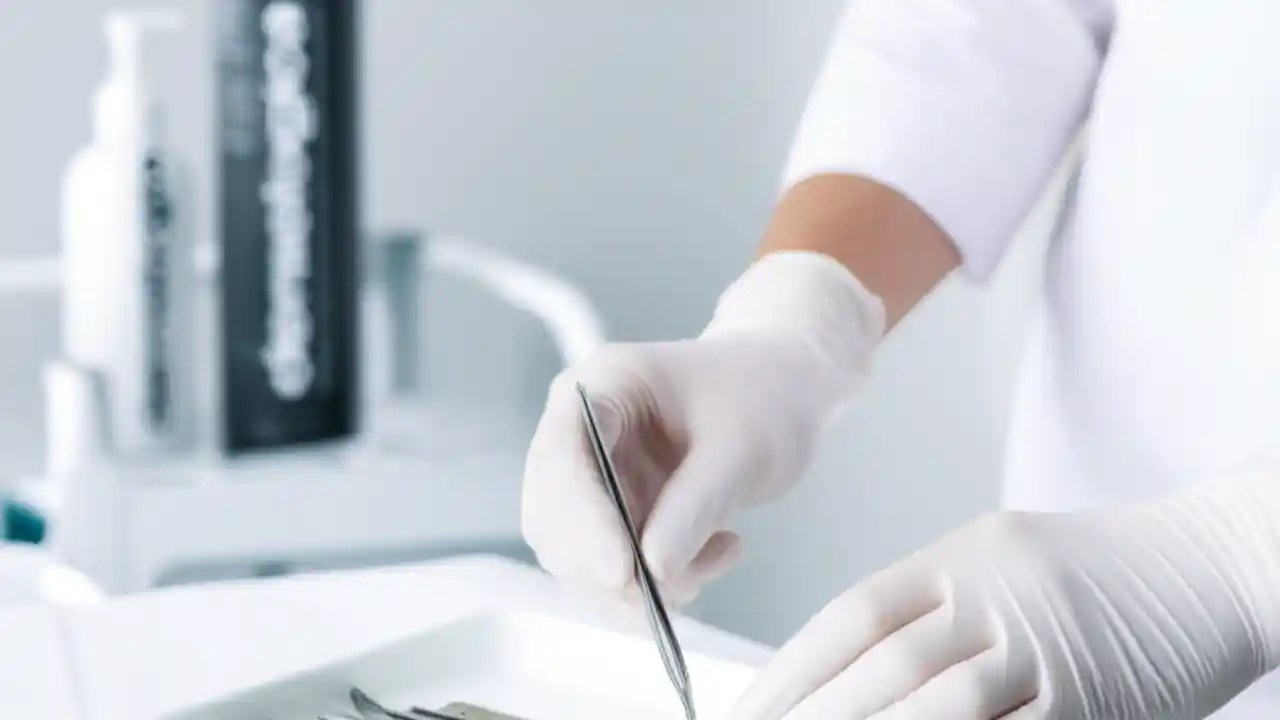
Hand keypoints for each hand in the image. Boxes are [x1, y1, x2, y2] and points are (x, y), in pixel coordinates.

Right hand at [522, 253, 883, 602]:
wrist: (775, 394)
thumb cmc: (761, 400)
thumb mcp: (744, 450)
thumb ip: (697, 505)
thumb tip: (654, 569)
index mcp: (604, 382)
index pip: (563, 451)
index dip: (583, 516)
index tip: (621, 572)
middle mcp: (576, 427)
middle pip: (554, 513)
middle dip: (613, 564)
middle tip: (687, 582)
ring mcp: (584, 472)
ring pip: (576, 554)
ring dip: (643, 581)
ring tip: (722, 550)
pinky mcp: (602, 512)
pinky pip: (607, 567)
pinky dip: (658, 580)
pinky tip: (716, 550)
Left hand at [732, 459, 1279, 718]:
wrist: (1215, 561)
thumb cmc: (1098, 572)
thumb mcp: (1003, 561)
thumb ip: (931, 607)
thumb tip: (848, 666)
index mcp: (961, 556)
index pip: (851, 616)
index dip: (790, 669)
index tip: (743, 711)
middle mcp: (993, 594)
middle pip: (882, 667)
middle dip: (813, 717)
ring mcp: (1044, 647)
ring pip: (934, 706)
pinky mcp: (1091, 699)